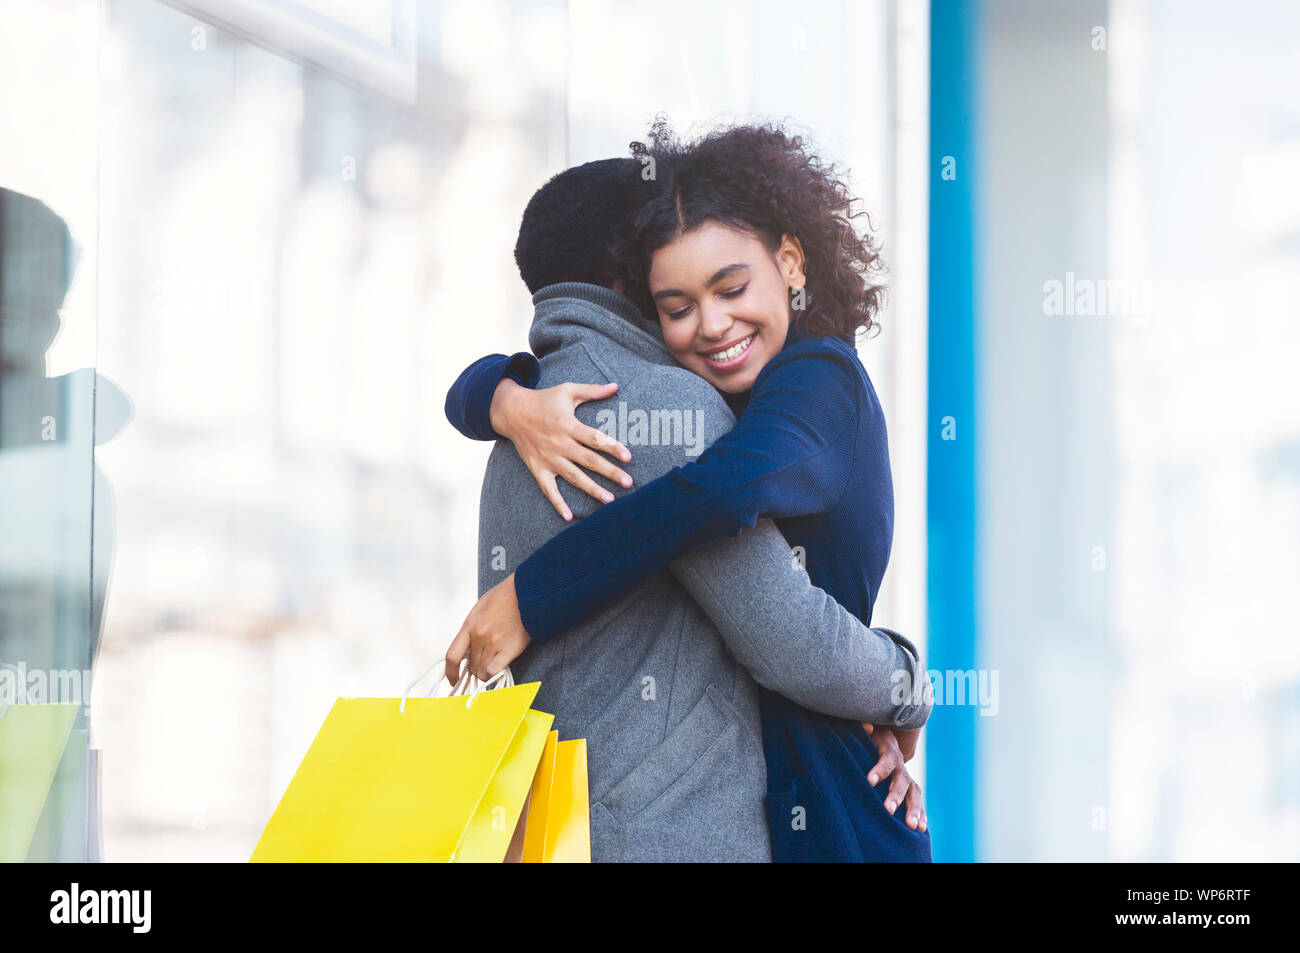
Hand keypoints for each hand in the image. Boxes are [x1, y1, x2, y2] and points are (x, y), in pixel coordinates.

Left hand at [445, 573, 531, 681]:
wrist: (526, 591)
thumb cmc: (505, 597)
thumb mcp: (480, 609)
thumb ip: (472, 629)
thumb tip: (469, 648)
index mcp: (469, 625)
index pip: (452, 656)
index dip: (451, 672)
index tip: (453, 679)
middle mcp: (479, 636)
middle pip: (471, 667)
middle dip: (475, 670)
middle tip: (483, 666)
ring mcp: (494, 643)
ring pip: (482, 672)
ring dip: (486, 673)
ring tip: (494, 665)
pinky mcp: (509, 649)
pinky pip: (495, 672)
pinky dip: (496, 675)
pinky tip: (500, 669)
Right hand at [489, 378, 632, 520]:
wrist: (511, 411)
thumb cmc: (544, 400)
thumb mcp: (567, 391)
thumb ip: (592, 390)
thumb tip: (616, 386)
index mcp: (568, 425)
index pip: (594, 438)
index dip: (611, 447)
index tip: (628, 456)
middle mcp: (559, 444)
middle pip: (588, 460)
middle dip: (609, 472)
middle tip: (628, 483)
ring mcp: (548, 458)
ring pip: (573, 477)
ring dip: (591, 489)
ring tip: (610, 500)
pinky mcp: (538, 469)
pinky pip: (548, 489)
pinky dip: (557, 503)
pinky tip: (568, 516)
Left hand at [862, 724, 926, 831]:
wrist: (884, 737)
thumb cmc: (869, 736)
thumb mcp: (865, 732)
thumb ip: (864, 727)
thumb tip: (866, 726)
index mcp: (888, 751)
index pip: (885, 760)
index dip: (879, 770)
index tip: (869, 781)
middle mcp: (900, 765)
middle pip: (902, 781)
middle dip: (896, 795)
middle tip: (888, 809)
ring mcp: (906, 777)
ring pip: (913, 793)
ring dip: (914, 809)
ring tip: (913, 826)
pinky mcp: (909, 787)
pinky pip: (916, 801)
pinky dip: (921, 814)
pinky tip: (922, 829)